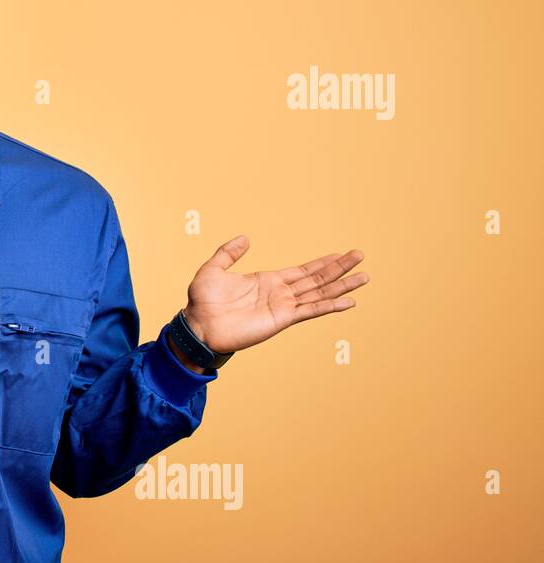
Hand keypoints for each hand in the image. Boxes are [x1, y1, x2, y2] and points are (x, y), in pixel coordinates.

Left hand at [181, 235, 368, 354]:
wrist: (198, 325)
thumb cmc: (202, 301)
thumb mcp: (213, 269)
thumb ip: (229, 253)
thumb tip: (245, 237)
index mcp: (267, 281)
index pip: (302, 270)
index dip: (321, 263)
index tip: (340, 254)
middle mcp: (280, 293)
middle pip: (317, 279)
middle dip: (339, 268)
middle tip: (360, 256)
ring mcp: (283, 307)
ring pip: (320, 293)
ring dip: (342, 285)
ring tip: (364, 276)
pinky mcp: (282, 319)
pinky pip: (311, 310)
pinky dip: (330, 306)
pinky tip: (349, 301)